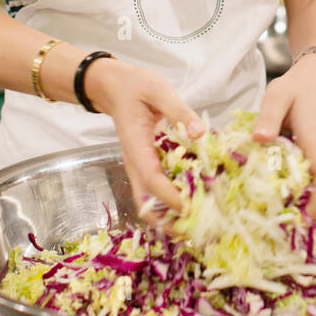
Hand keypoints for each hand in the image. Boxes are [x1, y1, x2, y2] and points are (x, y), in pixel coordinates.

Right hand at [84, 58, 204, 225]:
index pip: (152, 180)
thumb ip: (178, 110)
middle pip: (146, 203)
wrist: (115, 86)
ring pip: (150, 202)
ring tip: (200, 222)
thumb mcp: (158, 89)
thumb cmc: (136, 86)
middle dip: (168, 221)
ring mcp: (141, 167)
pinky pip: (158, 191)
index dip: (171, 197)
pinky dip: (173, 202)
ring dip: (171, 216)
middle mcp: (136, 163)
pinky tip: (197, 202)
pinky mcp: (148, 166)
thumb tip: (199, 132)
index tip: (191, 208)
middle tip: (197, 229)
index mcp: (136, 147)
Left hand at [252, 53, 315, 218]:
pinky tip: (291, 204)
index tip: (304, 219)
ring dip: (312, 206)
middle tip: (289, 231)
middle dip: (313, 212)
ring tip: (288, 223)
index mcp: (315, 139)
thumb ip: (268, 117)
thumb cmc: (297, 87)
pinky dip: (311, 196)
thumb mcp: (277, 95)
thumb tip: (259, 138)